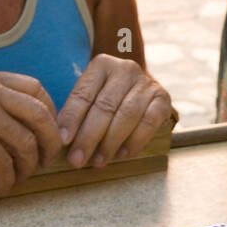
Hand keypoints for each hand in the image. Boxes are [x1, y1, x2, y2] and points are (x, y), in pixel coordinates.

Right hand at [0, 67, 62, 195]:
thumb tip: (19, 125)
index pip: (35, 88)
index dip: (51, 115)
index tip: (49, 137)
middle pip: (39, 115)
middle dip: (50, 144)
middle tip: (45, 163)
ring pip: (24, 143)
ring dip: (26, 168)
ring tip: (16, 180)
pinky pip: (2, 162)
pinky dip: (6, 180)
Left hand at [57, 54, 171, 168]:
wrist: (139, 86)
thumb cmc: (108, 96)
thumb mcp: (91, 94)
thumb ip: (78, 112)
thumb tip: (63, 140)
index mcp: (101, 65)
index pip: (83, 94)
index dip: (72, 118)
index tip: (63, 141)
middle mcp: (126, 69)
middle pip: (105, 106)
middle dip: (89, 136)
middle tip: (77, 159)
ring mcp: (147, 83)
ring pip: (127, 115)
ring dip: (111, 142)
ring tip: (98, 162)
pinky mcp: (163, 99)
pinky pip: (149, 122)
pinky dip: (135, 141)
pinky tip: (122, 155)